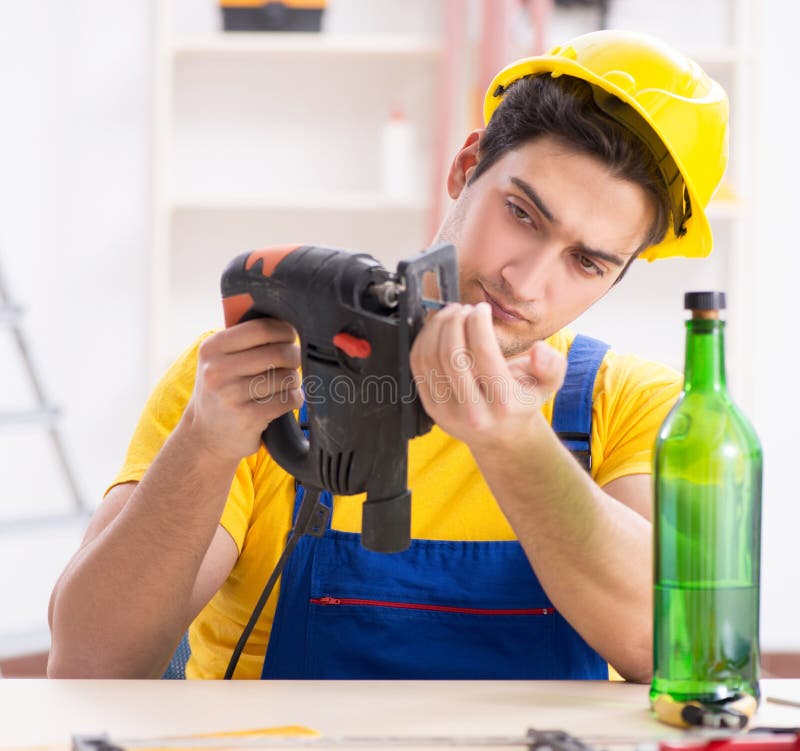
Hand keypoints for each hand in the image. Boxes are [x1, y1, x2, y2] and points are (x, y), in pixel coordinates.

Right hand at [183, 318, 302, 460]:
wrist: (206, 437)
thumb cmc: (222, 391)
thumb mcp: (220, 361)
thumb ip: (246, 340)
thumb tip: (287, 320)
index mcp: (212, 348)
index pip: (261, 328)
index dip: (284, 331)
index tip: (290, 337)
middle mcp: (218, 370)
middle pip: (278, 352)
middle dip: (294, 356)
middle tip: (292, 362)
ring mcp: (231, 395)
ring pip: (287, 377)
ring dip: (293, 381)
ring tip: (284, 384)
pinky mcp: (248, 418)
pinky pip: (288, 399)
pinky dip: (294, 399)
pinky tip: (285, 400)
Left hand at [409, 302, 565, 449]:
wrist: (501, 437)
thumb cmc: (522, 402)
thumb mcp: (548, 385)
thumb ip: (552, 365)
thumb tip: (538, 349)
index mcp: (504, 404)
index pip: (483, 354)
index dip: (478, 323)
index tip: (481, 309)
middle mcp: (473, 411)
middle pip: (452, 355)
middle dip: (455, 322)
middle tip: (464, 308)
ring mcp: (447, 412)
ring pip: (431, 358)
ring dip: (438, 327)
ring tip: (451, 314)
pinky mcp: (431, 407)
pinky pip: (418, 366)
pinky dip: (424, 340)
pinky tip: (437, 327)